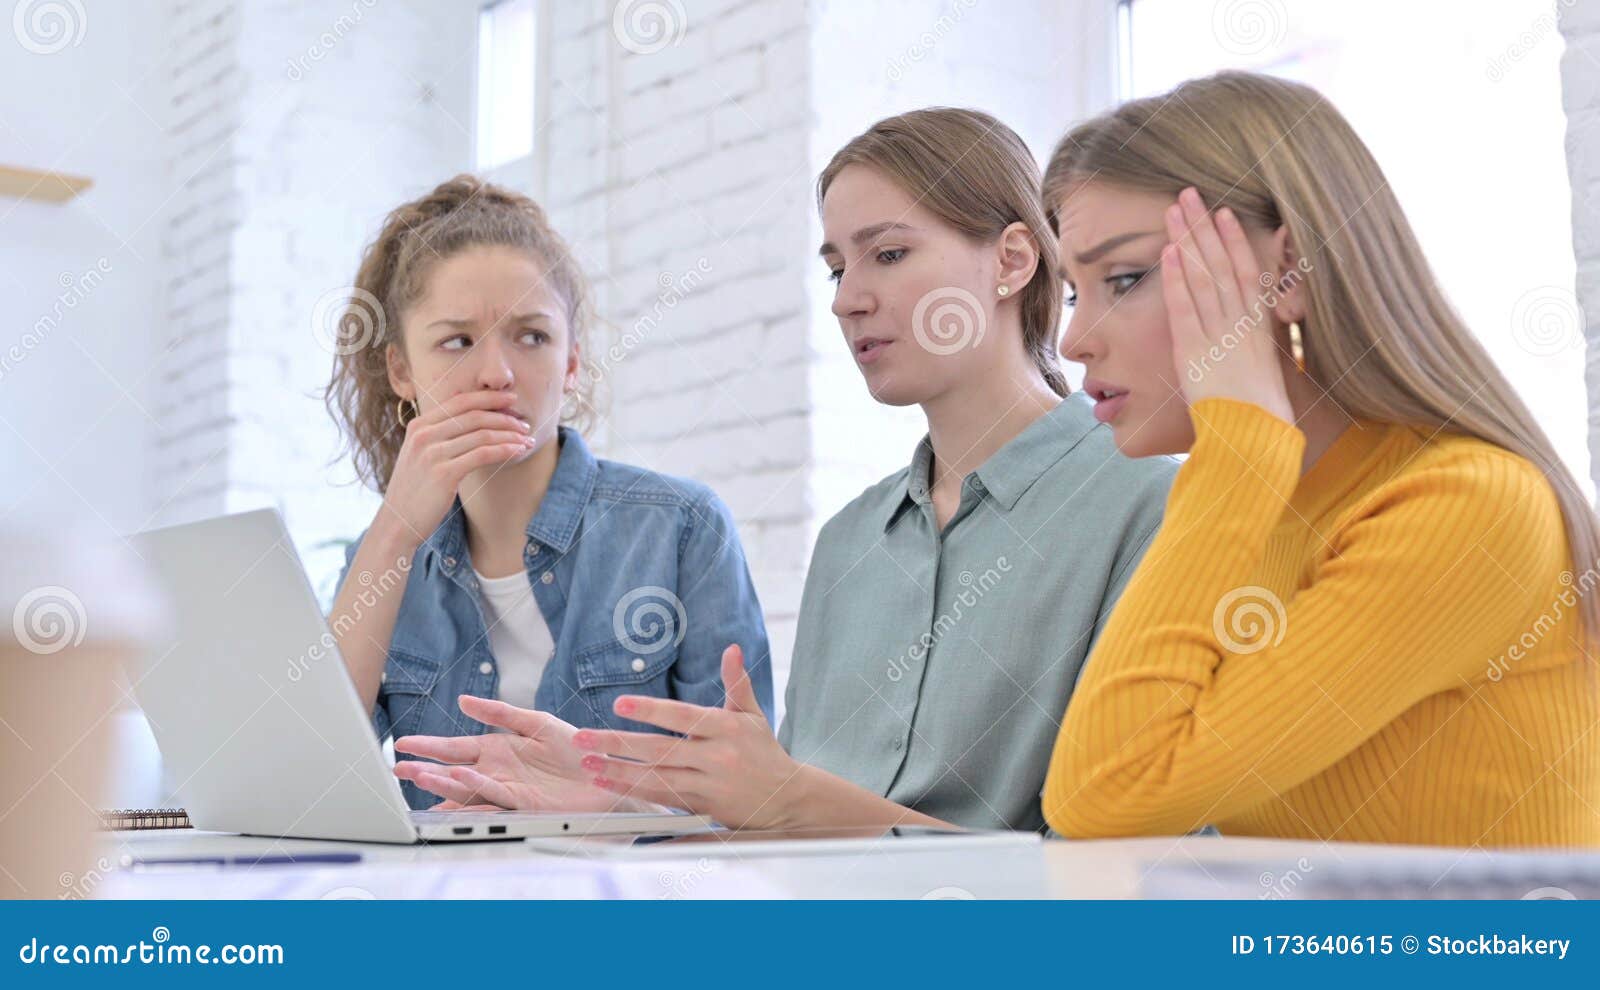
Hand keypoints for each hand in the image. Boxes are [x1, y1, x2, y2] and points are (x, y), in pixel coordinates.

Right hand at [373, 390, 536, 545]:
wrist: (397, 522)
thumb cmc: (415, 490)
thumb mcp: (420, 454)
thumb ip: (439, 435)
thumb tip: (470, 418)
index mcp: (419, 426)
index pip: (459, 402)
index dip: (489, 397)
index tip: (511, 399)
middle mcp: (424, 435)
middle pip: (474, 415)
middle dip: (504, 417)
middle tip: (524, 424)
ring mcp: (432, 453)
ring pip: (482, 434)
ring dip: (510, 435)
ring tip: (527, 440)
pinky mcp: (444, 473)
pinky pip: (483, 455)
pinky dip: (505, 450)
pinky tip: (518, 451)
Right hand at [394, 698, 630, 812]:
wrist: (608, 774)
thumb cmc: (576, 749)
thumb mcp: (536, 722)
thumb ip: (499, 711)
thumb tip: (463, 701)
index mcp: (497, 752)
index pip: (454, 749)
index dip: (429, 746)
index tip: (403, 744)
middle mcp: (498, 773)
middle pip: (453, 771)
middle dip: (425, 769)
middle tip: (397, 767)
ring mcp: (509, 789)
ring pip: (467, 787)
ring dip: (441, 781)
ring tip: (417, 775)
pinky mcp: (525, 803)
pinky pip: (496, 793)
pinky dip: (477, 785)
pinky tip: (461, 777)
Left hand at [574, 644, 806, 829]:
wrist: (785, 799)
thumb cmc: (764, 752)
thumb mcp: (752, 714)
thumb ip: (737, 682)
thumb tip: (732, 649)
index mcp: (727, 728)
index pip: (683, 716)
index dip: (650, 710)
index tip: (619, 703)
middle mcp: (717, 756)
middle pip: (660, 748)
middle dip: (617, 743)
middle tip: (583, 737)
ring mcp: (708, 783)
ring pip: (656, 777)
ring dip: (618, 770)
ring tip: (588, 761)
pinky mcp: (702, 806)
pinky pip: (662, 797)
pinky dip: (633, 789)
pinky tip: (609, 782)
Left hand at [1161, 187, 1294, 423]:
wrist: (1257, 436)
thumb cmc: (1262, 413)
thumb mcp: (1265, 369)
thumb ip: (1255, 343)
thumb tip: (1248, 330)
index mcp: (1259, 325)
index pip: (1249, 270)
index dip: (1235, 240)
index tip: (1223, 212)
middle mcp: (1240, 322)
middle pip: (1223, 263)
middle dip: (1205, 227)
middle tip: (1189, 194)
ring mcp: (1219, 334)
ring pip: (1204, 276)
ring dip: (1188, 240)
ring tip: (1175, 209)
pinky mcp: (1196, 350)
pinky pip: (1186, 307)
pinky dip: (1178, 279)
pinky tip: (1169, 252)